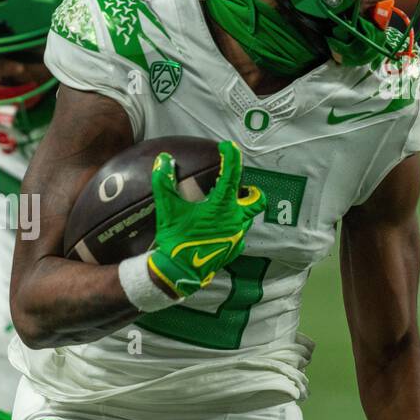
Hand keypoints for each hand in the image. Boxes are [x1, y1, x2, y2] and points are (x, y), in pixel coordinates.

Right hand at [147, 140, 265, 297]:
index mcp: (222, 207)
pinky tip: (220, 230)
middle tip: (241, 188)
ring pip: (248, 219)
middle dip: (252, 192)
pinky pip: (239, 237)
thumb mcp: (168, 209)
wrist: (178, 272)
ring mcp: (236, 238)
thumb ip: (164, 182)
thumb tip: (163, 159)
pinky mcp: (232, 251)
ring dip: (240, 211)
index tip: (227, 147)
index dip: (231, 157)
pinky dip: (233, 229)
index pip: (232, 174)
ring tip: (226, 209)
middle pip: (256, 201)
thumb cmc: (175, 239)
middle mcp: (235, 221)